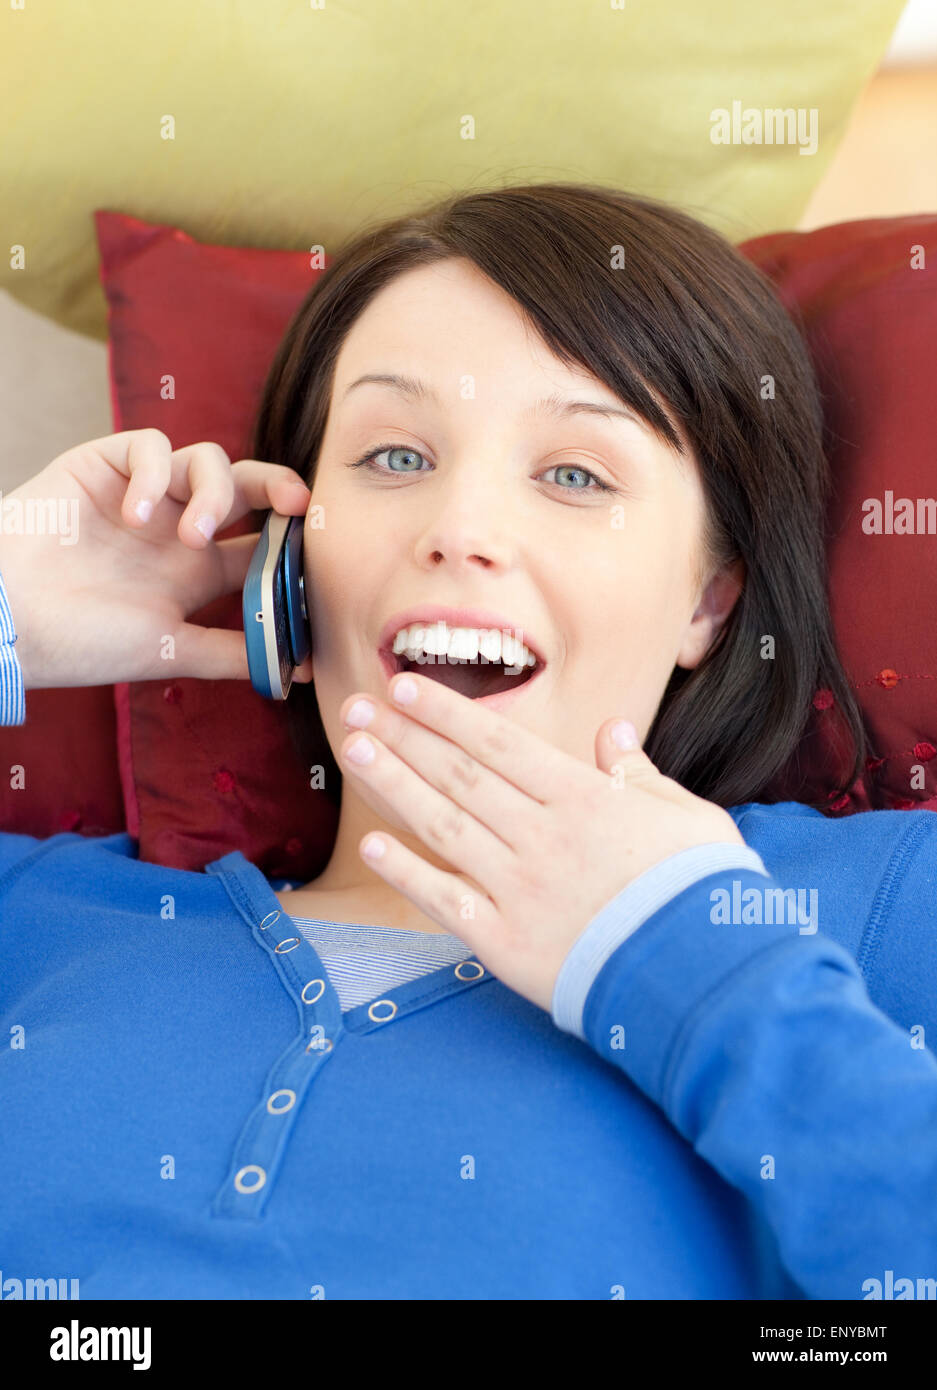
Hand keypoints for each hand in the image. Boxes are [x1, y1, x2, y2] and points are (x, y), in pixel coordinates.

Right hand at [0, 429, 312, 689]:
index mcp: (197, 573)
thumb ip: (234, 653)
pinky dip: (154, 472)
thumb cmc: (81, 643)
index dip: (291, 540)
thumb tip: (302, 668)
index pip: (261, 544)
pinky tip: (136, 513)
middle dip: (278, 486)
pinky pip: (149, 444)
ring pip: (208, 459)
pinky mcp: (104, 467)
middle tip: (294, 502)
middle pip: (247, 489)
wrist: (8, 623)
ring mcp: (143, 496)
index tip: (316, 547)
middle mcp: (176, 529)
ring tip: (192, 535)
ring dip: (214, 491)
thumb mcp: (169, 651)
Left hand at [338, 671, 746, 1014]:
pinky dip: (406, 873)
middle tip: (357, 708)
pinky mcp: (506, 943)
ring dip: (393, 784)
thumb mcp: (689, 817)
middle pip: (459, 775)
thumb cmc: (701, 894)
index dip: (447, 713)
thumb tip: (613, 730)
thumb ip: (640, 773)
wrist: (701, 979)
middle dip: (404, 736)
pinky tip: (372, 845)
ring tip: (354, 751)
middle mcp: (542, 835)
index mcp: (584, 799)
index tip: (406, 686)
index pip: (500, 744)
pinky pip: (445, 900)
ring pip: (442, 825)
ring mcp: (519, 888)